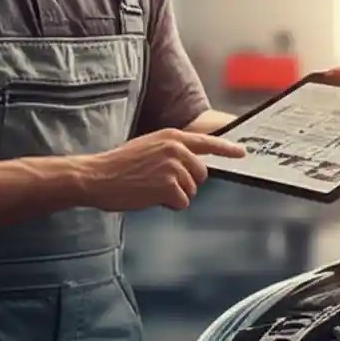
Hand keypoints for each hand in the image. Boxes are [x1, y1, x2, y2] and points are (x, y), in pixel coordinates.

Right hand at [75, 128, 244, 211]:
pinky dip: (168, 204)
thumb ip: (172, 152)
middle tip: (160, 183)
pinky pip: (181, 202)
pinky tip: (149, 196)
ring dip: (173, 194)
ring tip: (149, 187)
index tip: (242, 153)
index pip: (207, 142)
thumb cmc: (119, 165)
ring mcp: (174, 167)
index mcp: (172, 137)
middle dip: (186, 183)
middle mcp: (177, 149)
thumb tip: (193, 166)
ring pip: (191, 191)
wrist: (97, 176)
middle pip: (201, 174)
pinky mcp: (169, 186)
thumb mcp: (148, 147)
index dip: (227, 149)